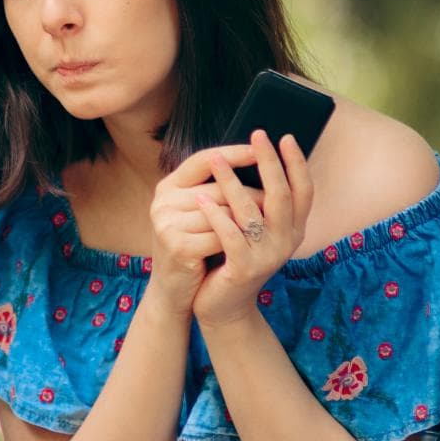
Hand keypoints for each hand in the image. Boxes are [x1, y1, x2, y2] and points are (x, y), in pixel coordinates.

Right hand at [147, 144, 262, 315]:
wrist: (172, 292)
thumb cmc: (192, 249)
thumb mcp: (196, 215)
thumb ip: (214, 190)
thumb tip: (259, 163)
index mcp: (168, 187)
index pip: (202, 159)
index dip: (233, 153)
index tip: (261, 147)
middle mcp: (162, 201)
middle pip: (218, 187)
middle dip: (251, 195)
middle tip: (276, 200)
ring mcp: (167, 223)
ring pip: (223, 213)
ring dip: (247, 221)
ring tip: (266, 227)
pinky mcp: (177, 246)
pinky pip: (221, 236)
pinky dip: (237, 241)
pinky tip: (244, 247)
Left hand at [193, 130, 314, 328]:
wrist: (224, 305)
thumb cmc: (235, 257)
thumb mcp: (255, 228)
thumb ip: (261, 202)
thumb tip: (257, 156)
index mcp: (294, 228)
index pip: (303, 190)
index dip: (297, 164)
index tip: (286, 137)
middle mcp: (287, 241)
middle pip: (281, 195)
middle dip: (269, 162)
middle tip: (258, 134)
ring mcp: (267, 256)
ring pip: (252, 212)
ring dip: (231, 182)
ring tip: (215, 159)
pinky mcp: (244, 268)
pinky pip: (230, 236)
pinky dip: (216, 215)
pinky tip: (200, 198)